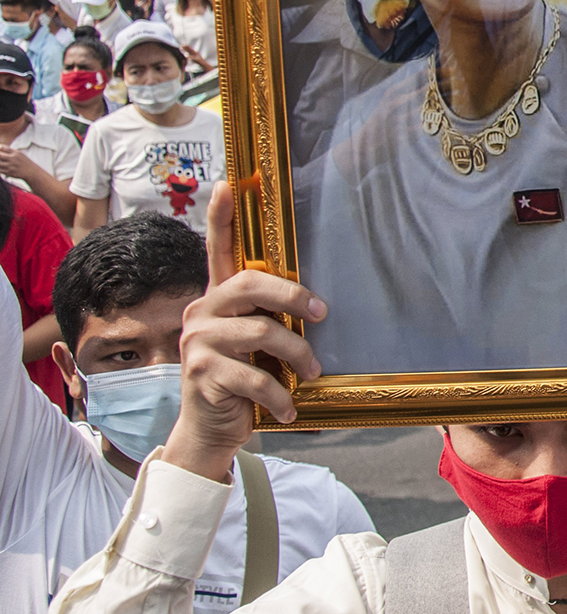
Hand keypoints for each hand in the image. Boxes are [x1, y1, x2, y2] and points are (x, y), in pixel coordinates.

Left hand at [0, 146, 41, 183]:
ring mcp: (10, 166)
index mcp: (16, 153)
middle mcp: (13, 159)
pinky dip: (0, 168)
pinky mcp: (9, 172)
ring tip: (2, 163)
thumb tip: (0, 148)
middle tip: (0, 157)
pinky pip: (0, 170)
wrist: (31, 171)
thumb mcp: (20, 154)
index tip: (1, 152)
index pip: (2, 148)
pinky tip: (3, 167)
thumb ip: (10, 151)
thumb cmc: (24, 162)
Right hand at [162, 184, 326, 482]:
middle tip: (322, 314)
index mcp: (216, 299)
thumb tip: (318, 304)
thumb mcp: (257, 345)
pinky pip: (254, 377)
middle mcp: (200, 312)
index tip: (231, 182)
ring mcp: (197, 342)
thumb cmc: (244, 381)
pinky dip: (280, 394)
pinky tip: (291, 408)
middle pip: (250, 285)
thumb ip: (270, 318)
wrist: (210, 431)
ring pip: (260, 333)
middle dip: (293, 297)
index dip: (222, 217)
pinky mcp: (201, 375)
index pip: (216, 250)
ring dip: (297, 355)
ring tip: (313, 372)